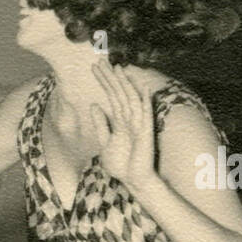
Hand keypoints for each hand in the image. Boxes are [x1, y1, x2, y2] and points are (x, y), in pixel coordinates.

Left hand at [90, 61, 156, 193]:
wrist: (133, 180)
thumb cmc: (121, 164)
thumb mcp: (105, 143)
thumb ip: (101, 124)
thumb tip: (95, 105)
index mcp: (120, 120)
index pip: (111, 95)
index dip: (104, 81)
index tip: (95, 68)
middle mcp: (130, 118)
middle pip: (119, 93)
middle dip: (110, 77)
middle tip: (100, 61)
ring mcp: (138, 124)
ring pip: (130, 99)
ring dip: (124, 84)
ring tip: (116, 68)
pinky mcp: (146, 133)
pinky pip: (146, 115)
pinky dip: (145, 101)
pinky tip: (143, 88)